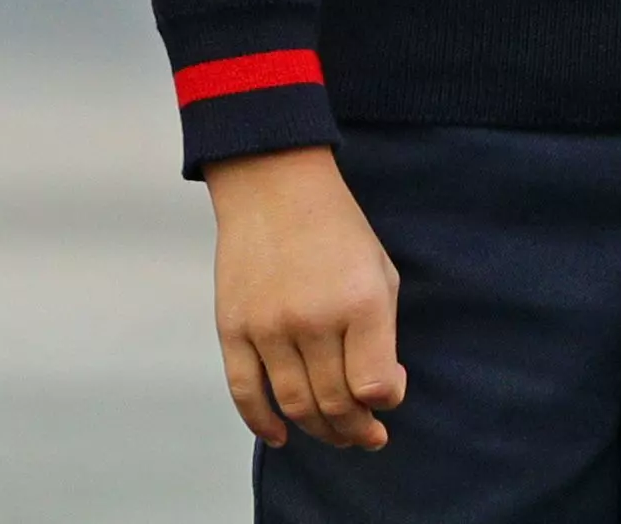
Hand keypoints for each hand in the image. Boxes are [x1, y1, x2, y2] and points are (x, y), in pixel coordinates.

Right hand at [201, 146, 404, 449]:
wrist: (273, 185)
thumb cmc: (336, 229)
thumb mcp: (379, 271)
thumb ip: (383, 335)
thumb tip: (377, 395)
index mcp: (360, 303)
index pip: (375, 386)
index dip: (386, 401)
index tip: (387, 392)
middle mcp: (314, 319)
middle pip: (336, 405)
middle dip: (356, 429)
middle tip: (365, 433)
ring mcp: (269, 326)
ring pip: (295, 406)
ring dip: (318, 431)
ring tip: (333, 433)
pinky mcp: (233, 327)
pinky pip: (245, 392)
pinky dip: (262, 424)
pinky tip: (280, 436)